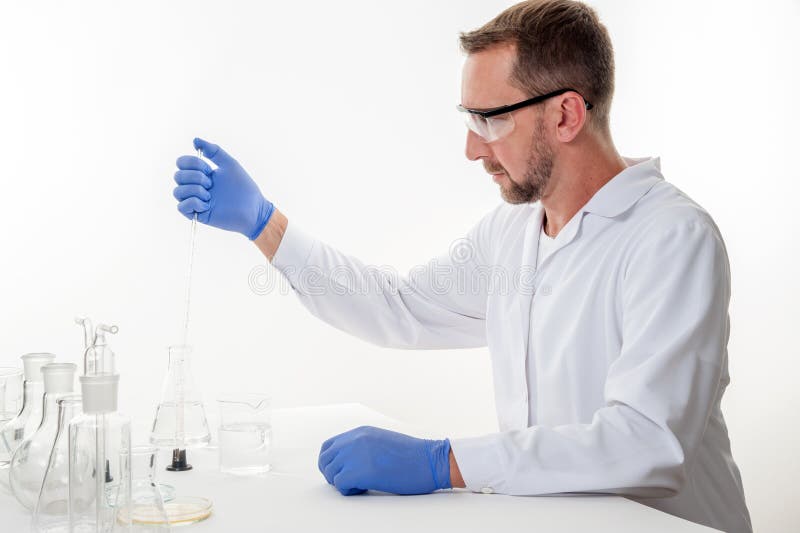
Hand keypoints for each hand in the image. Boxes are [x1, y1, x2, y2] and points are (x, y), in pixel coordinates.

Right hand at [173, 138, 274, 239]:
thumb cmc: (243, 187)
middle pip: (177, 176)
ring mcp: (196, 201)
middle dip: (195, 177)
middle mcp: (196, 186)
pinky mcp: (198, 215)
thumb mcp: (229, 163)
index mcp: (201, 174)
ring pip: (177, 191)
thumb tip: (194, 140)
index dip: (192, 163)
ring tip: (210, 195)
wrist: (253, 207)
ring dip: (194, 190)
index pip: (181, 163)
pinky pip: (181, 207)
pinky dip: (194, 202)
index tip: (209, 169)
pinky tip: (207, 205)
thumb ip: (213, 150)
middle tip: (211, 183)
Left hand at [317, 426, 451, 495]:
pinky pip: (340, 484)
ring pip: (331, 473)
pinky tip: (363, 488)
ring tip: (360, 484)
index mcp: (360, 432)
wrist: (429, 460)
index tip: (338, 471)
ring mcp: (357, 455)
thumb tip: (347, 461)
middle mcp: (355, 440)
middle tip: (348, 481)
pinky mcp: (361, 472)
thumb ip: (362, 446)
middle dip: (332, 473)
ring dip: (342, 482)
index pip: (329, 446)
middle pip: (325, 460)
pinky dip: (348, 490)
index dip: (329, 462)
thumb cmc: (412, 455)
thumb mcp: (382, 440)